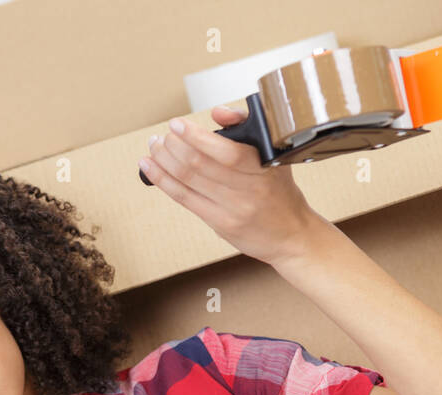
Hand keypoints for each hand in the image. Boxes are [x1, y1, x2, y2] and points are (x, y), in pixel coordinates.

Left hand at [140, 105, 319, 266]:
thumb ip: (246, 128)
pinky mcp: (221, 224)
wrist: (291, 234)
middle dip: (173, 146)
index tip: (177, 124)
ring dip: (164, 161)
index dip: (195, 137)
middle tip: (162, 136)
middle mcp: (249, 189)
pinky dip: (164, 181)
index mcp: (264, 167)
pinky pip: (185, 199)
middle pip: (200, 165)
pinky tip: (150, 168)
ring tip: (154, 148)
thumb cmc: (280, 191)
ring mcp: (234, 209)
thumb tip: (219, 112)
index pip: (225, 151)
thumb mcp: (273, 155)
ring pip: (189, 180)